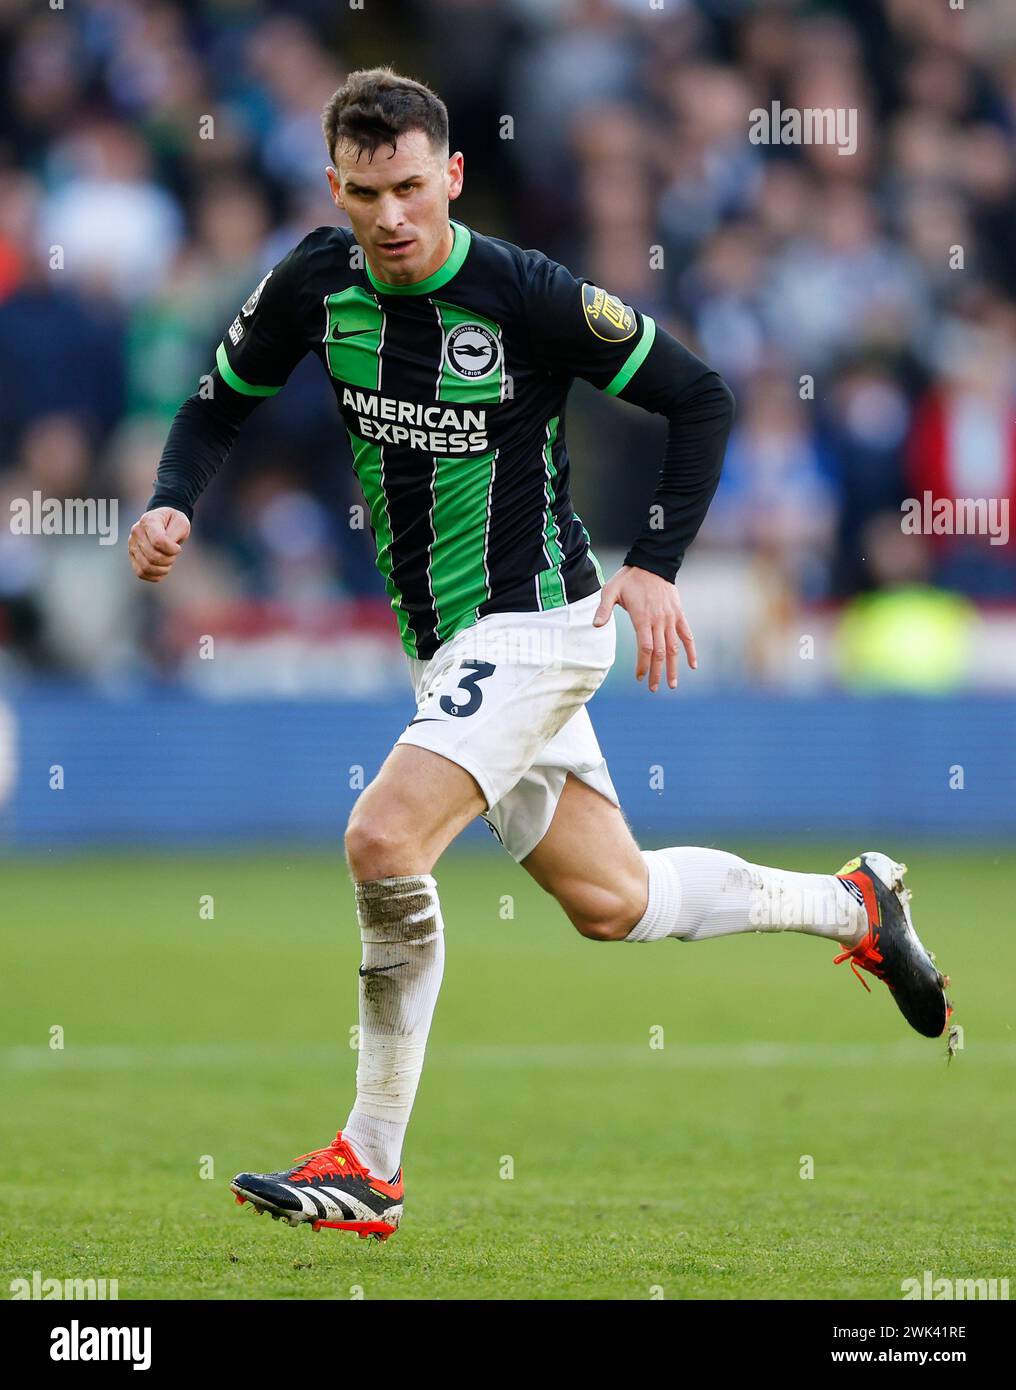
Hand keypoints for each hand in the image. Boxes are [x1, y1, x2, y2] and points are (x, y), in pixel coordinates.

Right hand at [128, 507, 190, 582]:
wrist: (164, 522)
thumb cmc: (172, 522)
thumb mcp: (180, 522)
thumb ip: (175, 533)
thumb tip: (169, 546)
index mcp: (148, 521)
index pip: (158, 541)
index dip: (172, 549)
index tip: (177, 548)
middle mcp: (137, 532)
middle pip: (152, 556)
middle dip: (169, 559)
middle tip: (173, 555)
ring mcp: (132, 545)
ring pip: (146, 567)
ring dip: (162, 569)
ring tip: (168, 561)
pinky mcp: (133, 556)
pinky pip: (141, 573)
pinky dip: (155, 575)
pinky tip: (162, 568)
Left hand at [593, 565, 696, 691]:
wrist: (652, 563)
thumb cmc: (629, 578)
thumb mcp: (610, 590)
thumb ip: (604, 609)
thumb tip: (595, 626)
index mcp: (642, 617)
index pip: (645, 648)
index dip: (643, 664)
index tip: (639, 677)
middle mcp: (658, 620)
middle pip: (659, 652)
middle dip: (656, 672)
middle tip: (653, 688)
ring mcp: (671, 618)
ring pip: (674, 647)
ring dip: (674, 667)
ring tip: (672, 685)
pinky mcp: (678, 614)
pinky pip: (687, 635)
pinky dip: (691, 650)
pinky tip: (693, 665)